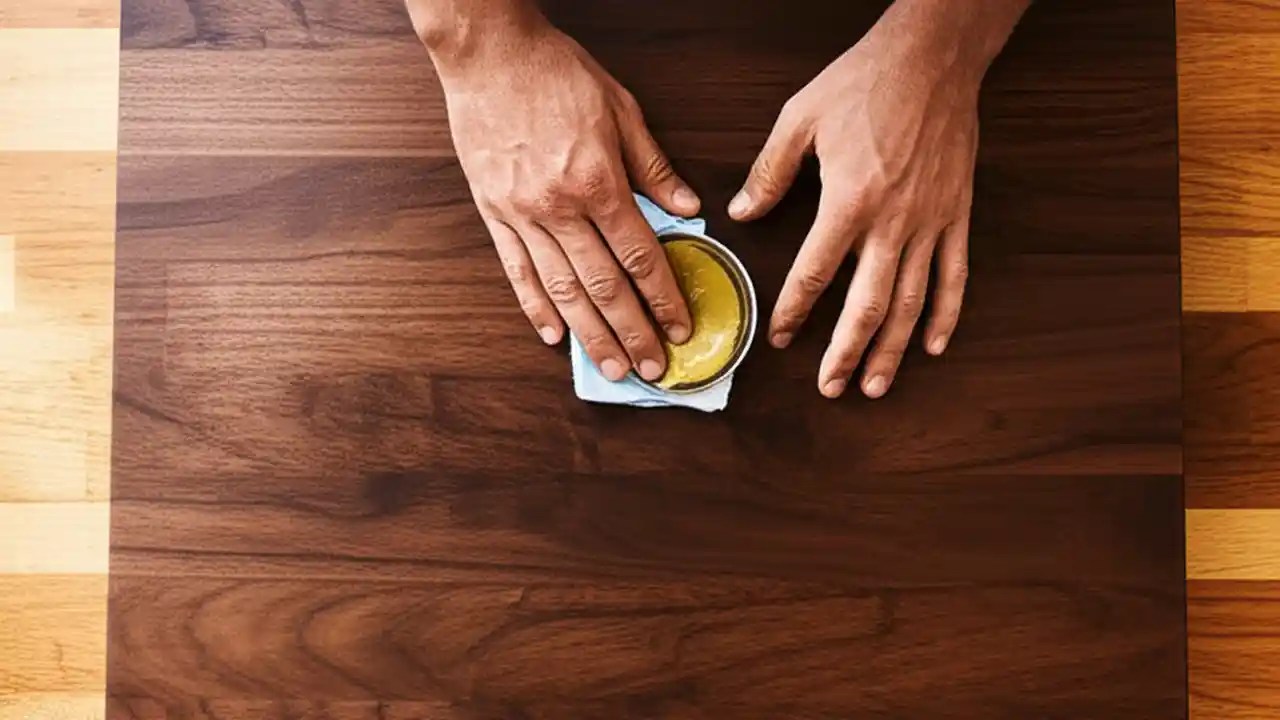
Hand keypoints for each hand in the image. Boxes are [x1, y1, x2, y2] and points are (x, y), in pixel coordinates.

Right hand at [429, 18, 699, 381]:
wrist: (489, 53)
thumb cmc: (555, 72)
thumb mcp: (621, 110)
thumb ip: (654, 168)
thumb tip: (688, 210)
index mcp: (597, 181)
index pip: (640, 256)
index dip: (663, 298)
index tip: (679, 327)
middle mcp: (559, 207)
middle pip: (604, 286)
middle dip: (632, 333)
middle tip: (652, 368)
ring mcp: (522, 214)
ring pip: (562, 290)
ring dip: (590, 336)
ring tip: (611, 368)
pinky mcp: (493, 212)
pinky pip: (516, 272)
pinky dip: (535, 308)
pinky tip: (553, 336)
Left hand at [730, 0, 1023, 398]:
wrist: (934, 57)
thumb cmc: (865, 82)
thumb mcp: (800, 119)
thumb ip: (769, 173)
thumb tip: (742, 213)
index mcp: (849, 201)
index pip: (814, 273)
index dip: (794, 311)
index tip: (781, 338)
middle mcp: (892, 221)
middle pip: (868, 305)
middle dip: (847, 352)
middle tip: (831, 388)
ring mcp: (930, 222)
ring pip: (911, 301)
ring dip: (893, 349)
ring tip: (876, 385)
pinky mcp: (956, 214)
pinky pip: (955, 275)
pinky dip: (945, 314)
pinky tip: (933, 345)